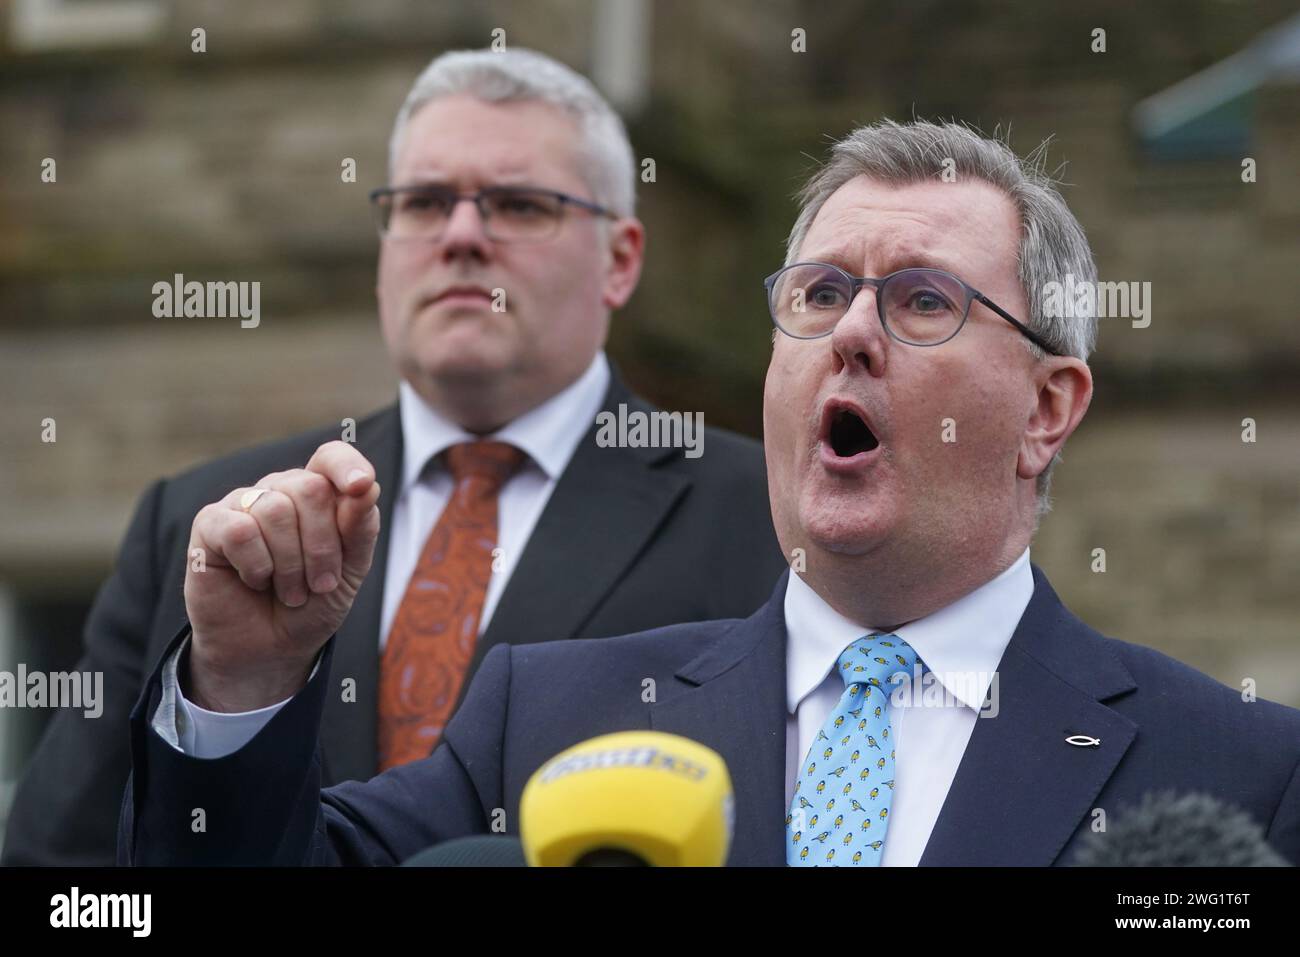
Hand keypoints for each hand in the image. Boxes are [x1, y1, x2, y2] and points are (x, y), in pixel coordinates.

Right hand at [183, 441, 381, 711]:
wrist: (271, 649)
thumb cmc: (312, 604)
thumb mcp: (350, 571)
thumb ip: (361, 528)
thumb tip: (368, 487)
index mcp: (319, 493)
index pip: (331, 457)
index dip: (347, 466)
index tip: (362, 485)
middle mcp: (280, 489)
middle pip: (311, 489)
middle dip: (323, 547)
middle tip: (319, 583)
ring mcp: (243, 503)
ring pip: (275, 510)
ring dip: (290, 565)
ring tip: (290, 591)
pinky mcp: (210, 524)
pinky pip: (239, 531)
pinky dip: (256, 566)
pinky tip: (256, 580)